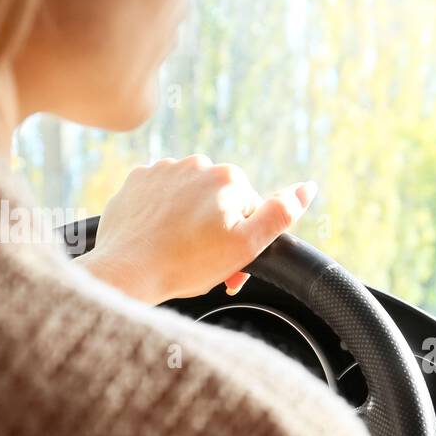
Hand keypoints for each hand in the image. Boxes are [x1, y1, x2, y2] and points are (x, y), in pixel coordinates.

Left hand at [76, 154, 317, 304]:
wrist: (127, 271)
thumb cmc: (187, 264)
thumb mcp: (246, 246)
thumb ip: (280, 214)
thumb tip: (308, 187)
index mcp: (229, 178)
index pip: (249, 210)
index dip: (243, 240)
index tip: (229, 265)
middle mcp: (197, 163)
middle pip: (219, 201)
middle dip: (217, 230)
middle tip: (204, 264)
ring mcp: (163, 169)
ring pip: (190, 198)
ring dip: (190, 221)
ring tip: (179, 252)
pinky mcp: (136, 180)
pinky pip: (160, 195)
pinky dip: (163, 214)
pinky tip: (158, 237)